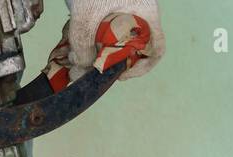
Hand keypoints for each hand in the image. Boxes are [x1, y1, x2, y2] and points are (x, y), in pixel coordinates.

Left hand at [43, 0, 163, 91]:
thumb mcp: (86, 15)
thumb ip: (82, 44)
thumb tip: (81, 68)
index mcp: (147, 14)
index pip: (156, 50)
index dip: (141, 68)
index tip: (118, 74)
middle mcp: (140, 11)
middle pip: (133, 45)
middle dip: (111, 58)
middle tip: (90, 63)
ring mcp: (126, 6)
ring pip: (117, 35)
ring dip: (98, 45)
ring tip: (79, 46)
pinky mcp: (110, 3)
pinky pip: (106, 23)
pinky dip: (92, 31)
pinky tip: (76, 30)